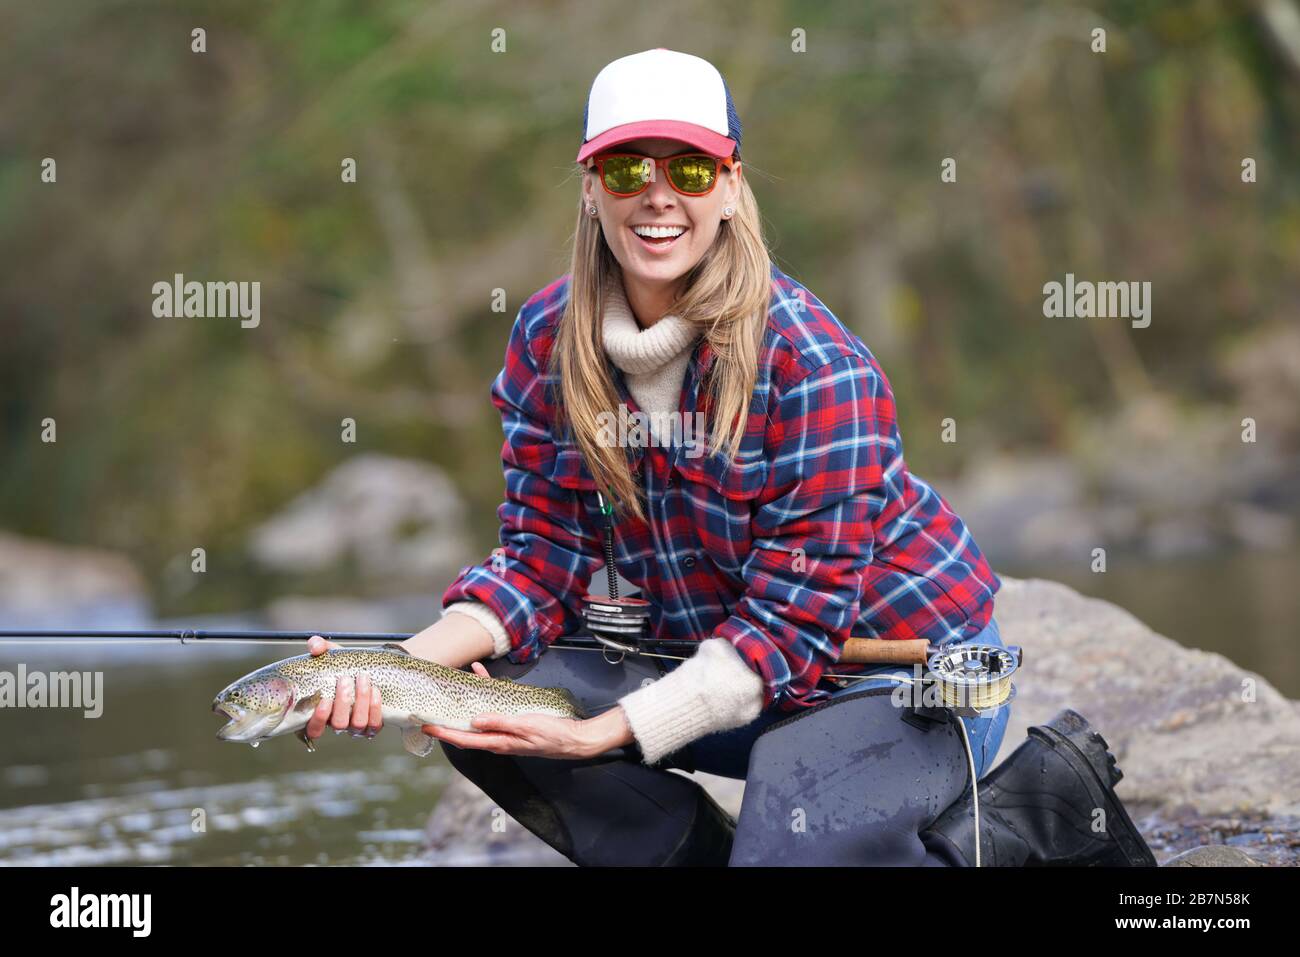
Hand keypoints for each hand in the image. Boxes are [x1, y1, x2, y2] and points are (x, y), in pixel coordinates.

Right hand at [303, 635, 383, 743]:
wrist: (370, 669)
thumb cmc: (346, 667)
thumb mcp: (331, 655)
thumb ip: (319, 647)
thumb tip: (315, 646)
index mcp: (322, 713)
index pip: (314, 729)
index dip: (319, 719)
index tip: (325, 700)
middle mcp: (338, 722)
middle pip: (338, 724)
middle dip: (342, 702)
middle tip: (345, 680)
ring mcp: (356, 727)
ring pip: (357, 724)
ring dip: (361, 701)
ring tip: (362, 679)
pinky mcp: (373, 726)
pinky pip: (374, 724)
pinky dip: (375, 707)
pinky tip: (374, 690)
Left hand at [424, 662, 612, 759]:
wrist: (574, 738)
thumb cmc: (552, 735)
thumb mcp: (526, 727)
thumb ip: (501, 723)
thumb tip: (476, 721)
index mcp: (498, 742)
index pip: (464, 739)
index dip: (444, 733)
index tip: (426, 727)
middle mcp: (498, 738)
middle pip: (466, 729)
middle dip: (448, 720)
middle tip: (431, 709)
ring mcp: (505, 730)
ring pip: (478, 716)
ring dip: (466, 701)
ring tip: (454, 684)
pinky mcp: (514, 721)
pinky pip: (495, 708)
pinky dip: (486, 692)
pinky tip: (482, 676)